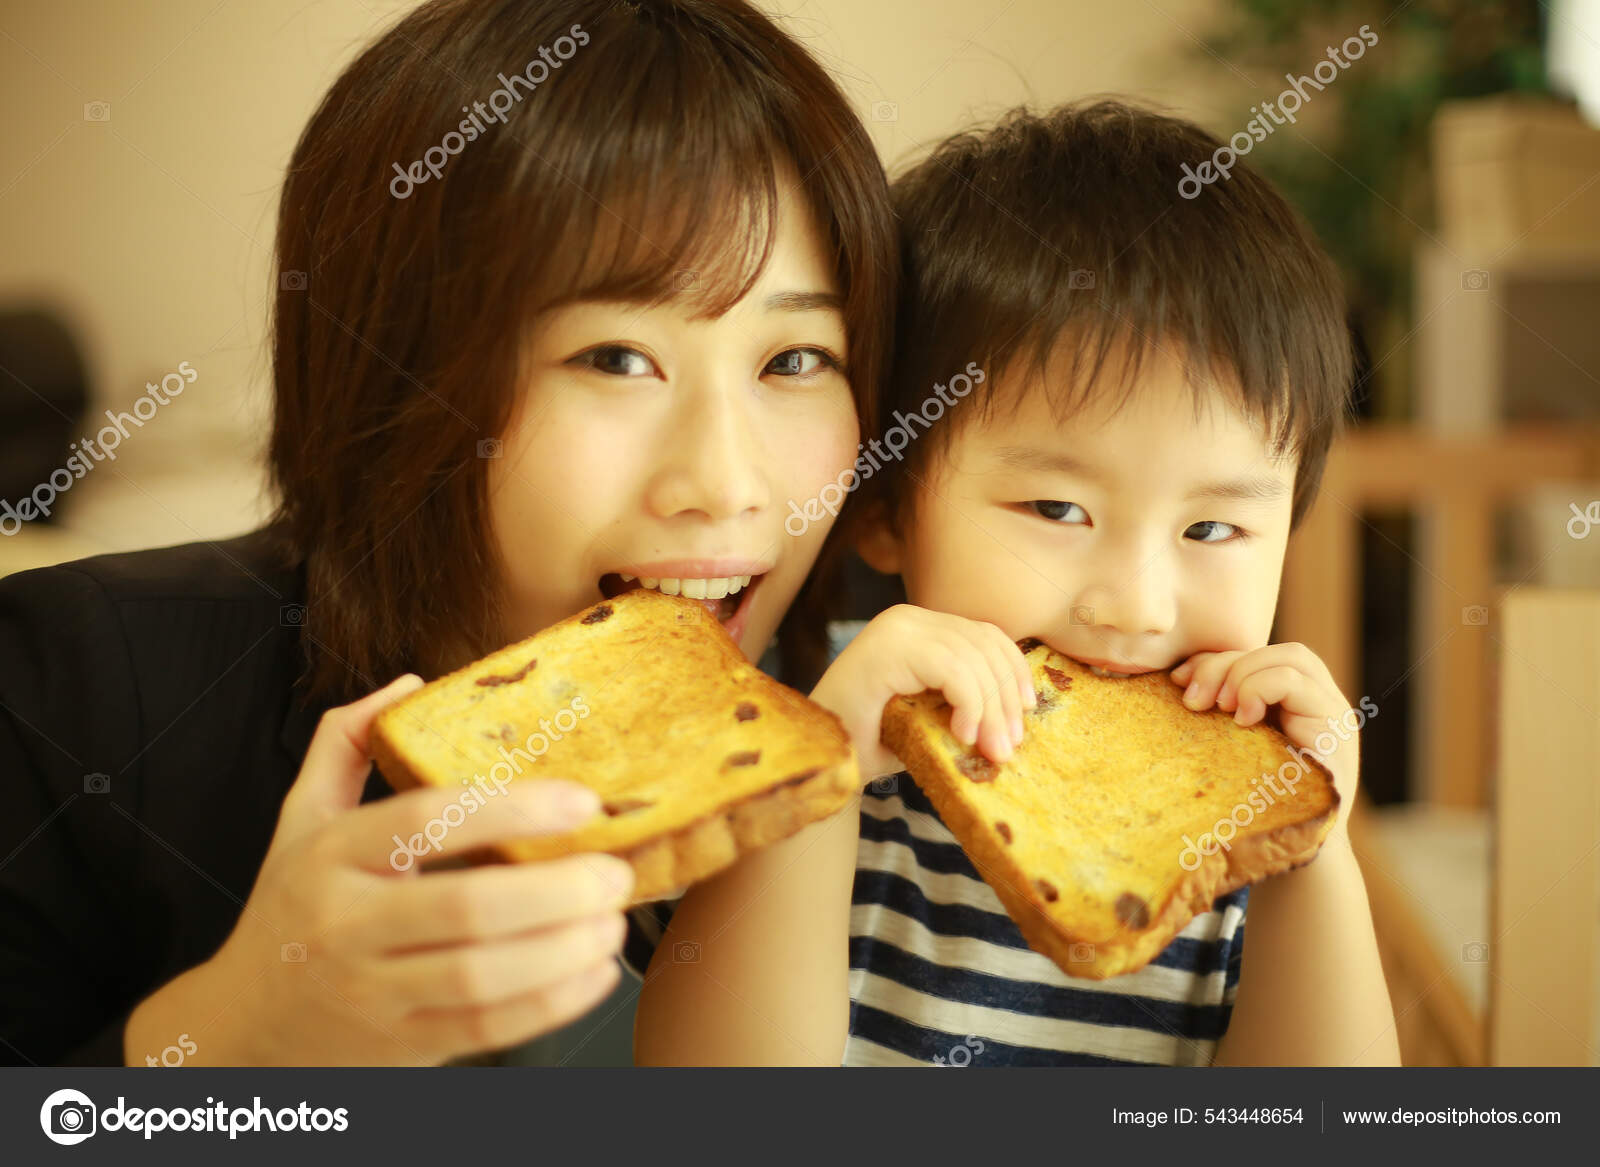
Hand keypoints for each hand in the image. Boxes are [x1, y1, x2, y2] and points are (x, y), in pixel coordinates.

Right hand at [197, 674, 632, 1064]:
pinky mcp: (403, 1044)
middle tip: (614, 871)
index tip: (582, 800)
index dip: (511, 808)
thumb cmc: (292, 905)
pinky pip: (488, 1028)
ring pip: (482, 975)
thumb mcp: (301, 817)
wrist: (244, 1023)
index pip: (425, 820)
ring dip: (564, 948)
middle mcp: (348, 924)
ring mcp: (374, 992)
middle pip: (466, 907)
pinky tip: (596, 971)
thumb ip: (346, 743)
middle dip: (557, 889)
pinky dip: (553, 1003)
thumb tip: (410, 686)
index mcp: (332, 855)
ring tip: (614, 920)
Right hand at [810, 604, 1036, 780]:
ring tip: (992, 751)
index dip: (1013, 671)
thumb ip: (966, 700)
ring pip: (972, 659)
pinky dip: (969, 704)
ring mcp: (895, 630)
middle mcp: (905, 619)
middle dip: (1006, 698)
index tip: (1026, 712)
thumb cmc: (870, 744)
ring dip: (991, 710)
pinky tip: (963, 734)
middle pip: (983, 644)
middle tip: (1009, 747)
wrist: (820, 762)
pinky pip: (952, 670)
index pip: (984, 635)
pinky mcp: (888, 649)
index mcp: (917, 628)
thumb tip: (1020, 715)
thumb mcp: (930, 715)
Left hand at [1170, 643, 1364, 836]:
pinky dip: (1259, 690)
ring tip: (1220, 710)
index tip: (1179, 682)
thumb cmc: (1258, 810)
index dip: (1218, 660)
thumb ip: (1223, 718)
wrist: (1298, 861)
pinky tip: (1242, 721)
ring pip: (1292, 659)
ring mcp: (1334, 717)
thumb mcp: (1235, 753)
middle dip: (1226, 665)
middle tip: (1195, 700)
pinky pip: (1296, 683)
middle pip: (1277, 652)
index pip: (1262, 657)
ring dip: (1243, 676)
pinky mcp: (1335, 733)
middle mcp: (1322, 706)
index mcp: (1297, 707)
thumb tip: (1180, 683)